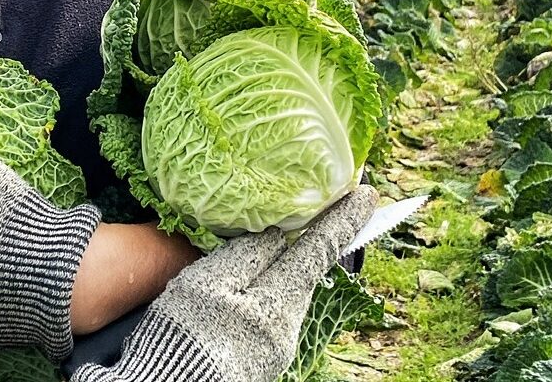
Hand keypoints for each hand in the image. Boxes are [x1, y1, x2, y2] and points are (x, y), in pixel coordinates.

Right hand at [70, 186, 376, 381]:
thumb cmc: (183, 332)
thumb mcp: (209, 281)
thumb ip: (247, 253)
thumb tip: (278, 233)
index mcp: (276, 303)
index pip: (319, 250)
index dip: (343, 220)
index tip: (367, 195)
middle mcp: (286, 326)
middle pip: (307, 271)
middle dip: (321, 242)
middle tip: (340, 207)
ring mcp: (276, 344)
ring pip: (288, 290)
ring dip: (293, 265)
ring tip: (291, 238)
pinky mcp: (263, 355)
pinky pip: (274, 309)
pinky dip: (274, 287)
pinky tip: (260, 280)